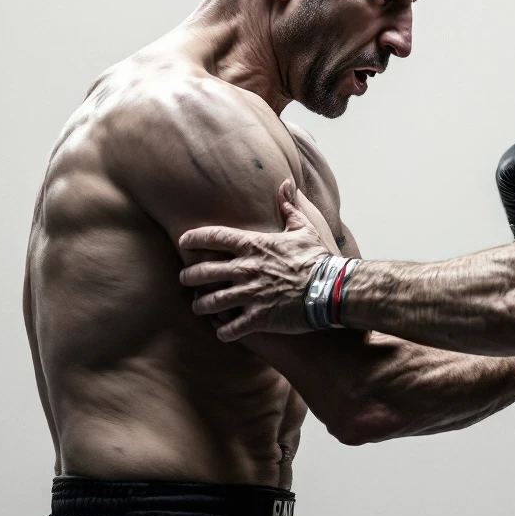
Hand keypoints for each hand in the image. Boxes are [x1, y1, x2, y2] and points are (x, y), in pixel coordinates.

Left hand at [178, 180, 330, 340]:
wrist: (332, 288)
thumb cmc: (317, 258)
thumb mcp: (303, 228)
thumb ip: (288, 207)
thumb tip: (284, 184)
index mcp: (254, 246)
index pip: (214, 237)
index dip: (194, 238)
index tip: (183, 241)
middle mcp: (246, 270)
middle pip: (202, 272)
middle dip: (189, 276)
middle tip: (185, 279)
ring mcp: (250, 295)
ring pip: (210, 302)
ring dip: (200, 305)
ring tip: (198, 306)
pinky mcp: (258, 318)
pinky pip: (230, 328)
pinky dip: (223, 331)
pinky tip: (222, 331)